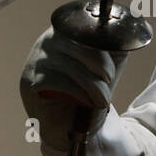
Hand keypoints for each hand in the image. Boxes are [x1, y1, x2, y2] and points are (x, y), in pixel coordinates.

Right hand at [19, 26, 128, 149]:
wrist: (66, 126)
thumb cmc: (87, 92)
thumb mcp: (106, 67)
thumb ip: (114, 49)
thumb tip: (125, 36)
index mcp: (65, 32)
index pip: (86, 28)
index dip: (103, 47)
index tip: (111, 71)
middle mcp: (48, 41)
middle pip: (81, 46)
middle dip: (102, 67)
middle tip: (109, 83)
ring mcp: (37, 60)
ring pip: (74, 68)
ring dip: (95, 86)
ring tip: (103, 100)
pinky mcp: (30, 81)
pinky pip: (60, 82)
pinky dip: (80, 94)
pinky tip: (89, 103)